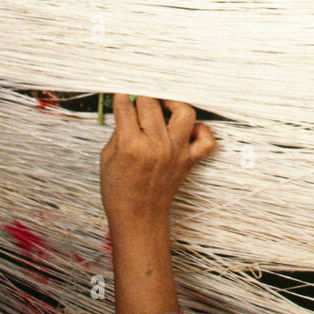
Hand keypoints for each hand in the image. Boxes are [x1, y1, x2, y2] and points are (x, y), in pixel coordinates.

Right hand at [100, 95, 214, 234]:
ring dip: (173, 104)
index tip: (123, 96)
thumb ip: (118, 132)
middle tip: (139, 102)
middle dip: (142, 98)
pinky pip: (206, 139)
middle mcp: (156, 146)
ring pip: (184, 113)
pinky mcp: (189, 160)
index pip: (127, 108)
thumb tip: (126, 109)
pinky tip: (185, 130)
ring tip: (164, 107)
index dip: (122, 98)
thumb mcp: (108, 158)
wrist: (138, 217)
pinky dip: (200, 130)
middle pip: (152, 105)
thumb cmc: (120, 191)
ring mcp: (176, 152)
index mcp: (131, 146)